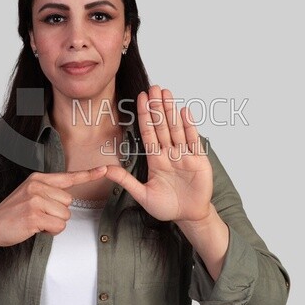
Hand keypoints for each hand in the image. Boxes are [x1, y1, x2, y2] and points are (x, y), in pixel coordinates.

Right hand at [0, 167, 107, 247]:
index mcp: (38, 179)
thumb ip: (47, 192)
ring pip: (65, 216)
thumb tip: (67, 198)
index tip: (105, 169)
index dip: (88, 174)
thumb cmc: (13, 213)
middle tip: (38, 215)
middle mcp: (37, 186)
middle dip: (57, 214)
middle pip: (68, 203)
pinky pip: (58, 227)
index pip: (68, 177)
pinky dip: (50, 232)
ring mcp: (35, 200)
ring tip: (35, 222)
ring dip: (53, 224)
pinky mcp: (34, 216)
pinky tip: (35, 228)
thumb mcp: (29, 194)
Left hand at [104, 85, 212, 223]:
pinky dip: (189, 126)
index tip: (140, 98)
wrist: (189, 217)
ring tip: (167, 93)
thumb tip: (105, 169)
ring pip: (176, 129)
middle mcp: (169, 154)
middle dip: (157, 107)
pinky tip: (184, 112)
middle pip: (162, 126)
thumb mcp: (142, 194)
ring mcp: (184, 155)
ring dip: (171, 111)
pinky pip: (193, 140)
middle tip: (153, 87)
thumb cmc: (166, 207)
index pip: (148, 133)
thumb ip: (125, 180)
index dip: (144, 115)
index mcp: (155, 160)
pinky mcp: (198, 160)